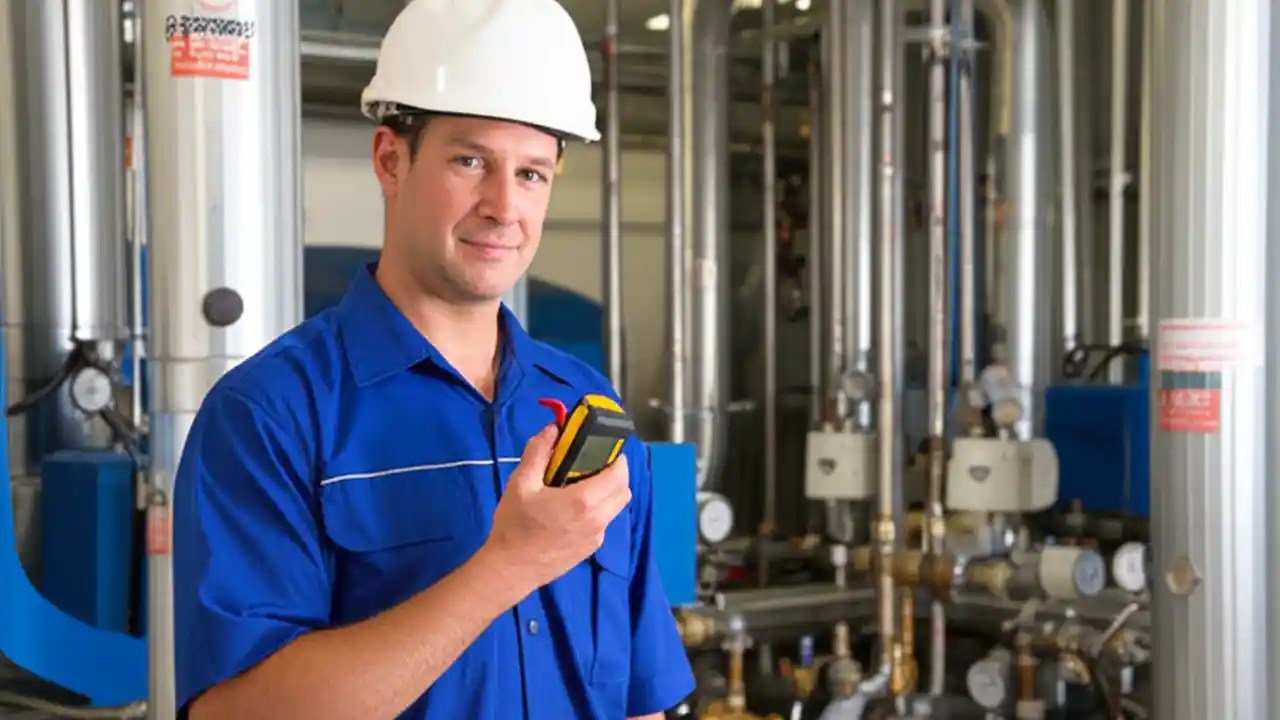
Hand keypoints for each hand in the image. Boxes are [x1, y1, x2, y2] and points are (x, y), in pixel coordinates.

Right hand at [482, 424, 631, 590]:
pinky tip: (573, 510)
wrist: (510, 570)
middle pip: (624, 490)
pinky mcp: (590, 549)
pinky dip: (598, 510)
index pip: (619, 473)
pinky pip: (604, 522)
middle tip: (593, 465)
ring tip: (582, 486)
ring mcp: (596, 537)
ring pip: (616, 507)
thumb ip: (539, 452)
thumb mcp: (521, 483)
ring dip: (608, 492)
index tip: (604, 450)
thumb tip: (553, 429)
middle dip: (615, 474)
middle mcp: (598, 519)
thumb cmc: (514, 525)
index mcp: (584, 500)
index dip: (616, 458)